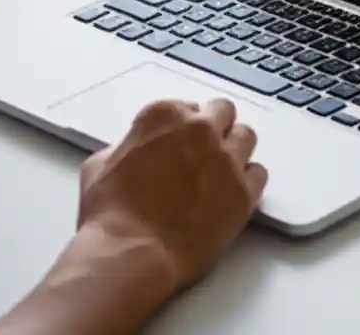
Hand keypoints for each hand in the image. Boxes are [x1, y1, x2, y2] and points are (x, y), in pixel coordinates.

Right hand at [77, 98, 267, 293]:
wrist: (130, 253)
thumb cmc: (110, 214)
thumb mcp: (100, 164)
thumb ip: (128, 145)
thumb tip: (137, 150)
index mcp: (164, 115)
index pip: (187, 106)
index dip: (183, 126)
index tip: (180, 141)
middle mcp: (200, 130)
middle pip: (223, 112)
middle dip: (215, 127)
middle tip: (204, 150)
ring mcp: (226, 160)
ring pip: (246, 136)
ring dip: (235, 148)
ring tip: (221, 170)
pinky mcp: (244, 192)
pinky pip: (259, 173)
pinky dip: (248, 180)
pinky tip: (232, 192)